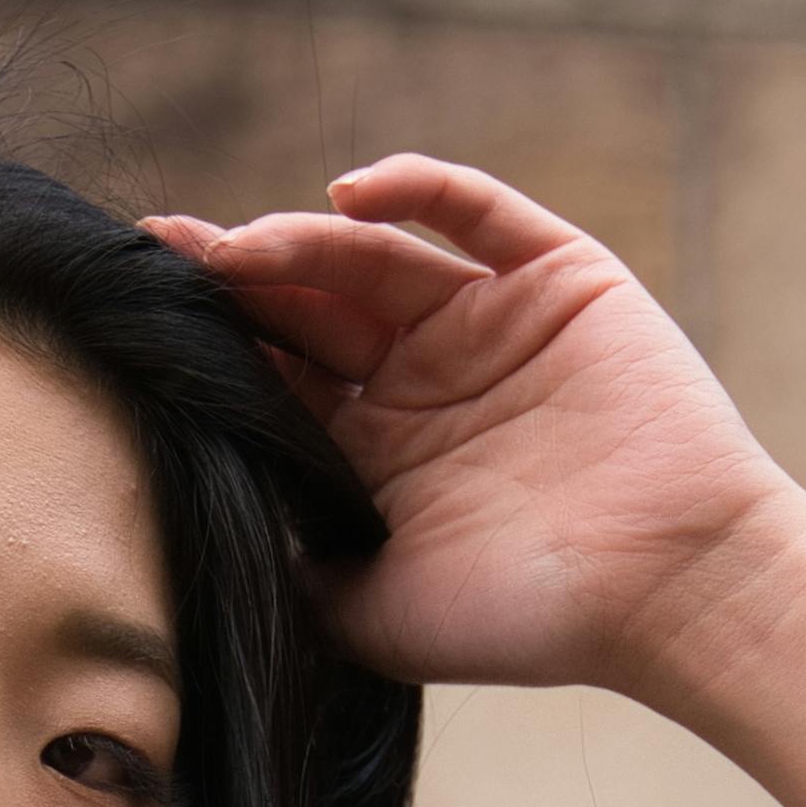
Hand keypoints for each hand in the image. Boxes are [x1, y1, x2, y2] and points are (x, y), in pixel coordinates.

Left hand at [151, 155, 794, 698]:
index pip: (277, 378)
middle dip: (234, 280)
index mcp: (376, 455)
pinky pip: (475, 212)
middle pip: (309, 307)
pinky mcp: (557, 279)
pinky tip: (348, 197)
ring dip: (300, 242)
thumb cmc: (525, 618)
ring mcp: (489, 325)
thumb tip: (189, 527)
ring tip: (237, 246)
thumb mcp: (370, 613)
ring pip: (374, 257)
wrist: (667, 590)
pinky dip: (414, 188)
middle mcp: (425, 382)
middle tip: (158, 257)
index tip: (138, 319)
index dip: (213, 345)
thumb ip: (289, 565)